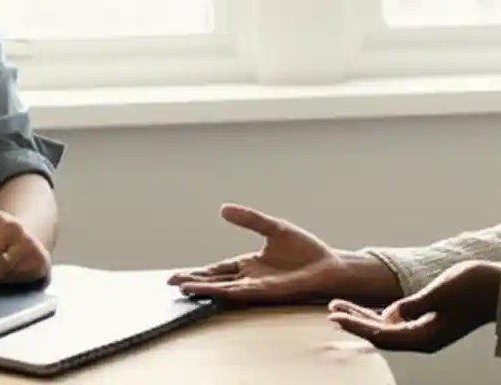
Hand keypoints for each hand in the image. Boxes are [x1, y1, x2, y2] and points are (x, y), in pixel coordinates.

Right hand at [167, 204, 378, 304]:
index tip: (178, 277)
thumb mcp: (273, 228)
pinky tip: (212, 291)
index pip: (218, 269)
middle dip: (194, 282)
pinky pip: (242, 292)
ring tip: (183, 288)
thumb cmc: (306, 250)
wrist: (329, 265)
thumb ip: (250, 219)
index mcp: (249, 263)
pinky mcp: (268, 292)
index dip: (199, 273)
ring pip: (224, 288)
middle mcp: (250, 277)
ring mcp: (258, 286)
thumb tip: (223, 208)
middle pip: (216, 280)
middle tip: (170, 284)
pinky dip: (225, 291)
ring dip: (204, 289)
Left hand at [326, 260, 500, 352]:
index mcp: (425, 337)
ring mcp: (426, 331)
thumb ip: (414, 305)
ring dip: (363, 317)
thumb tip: (390, 316)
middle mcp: (423, 339)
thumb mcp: (442, 292)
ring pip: (386, 327)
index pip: (381, 335)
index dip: (356, 325)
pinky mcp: (430, 321)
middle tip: (330, 309)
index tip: (335, 316)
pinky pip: (397, 321)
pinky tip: (365, 308)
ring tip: (340, 306)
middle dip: (354, 321)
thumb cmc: (475, 287)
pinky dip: (379, 314)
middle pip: (379, 333)